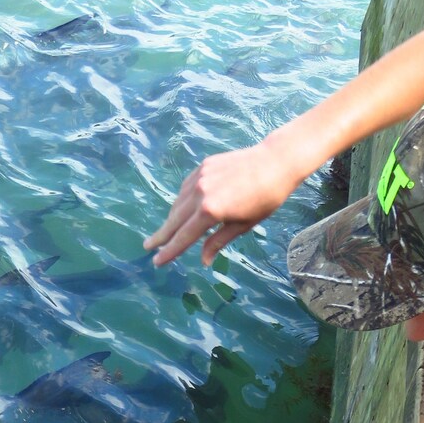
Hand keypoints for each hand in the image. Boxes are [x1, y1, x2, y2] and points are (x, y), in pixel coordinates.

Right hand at [143, 135, 299, 266]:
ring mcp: (200, 177)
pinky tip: (182, 209)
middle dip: (161, 235)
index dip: (170, 251)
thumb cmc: (265, 199)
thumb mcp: (243, 225)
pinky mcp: (203, 166)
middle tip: (148, 246)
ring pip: (178, 203)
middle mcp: (200, 193)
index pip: (184, 237)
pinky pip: (186, 188)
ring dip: (172, 218)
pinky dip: (182, 201)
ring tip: (166, 231)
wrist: (275, 161)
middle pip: (174, 220)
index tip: (157, 261)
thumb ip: (218, 241)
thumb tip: (203, 260)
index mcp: (210, 211)